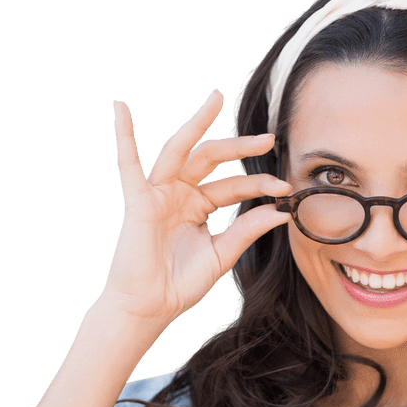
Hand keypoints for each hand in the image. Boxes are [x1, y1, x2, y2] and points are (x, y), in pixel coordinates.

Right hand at [99, 89, 292, 325]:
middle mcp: (180, 194)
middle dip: (240, 148)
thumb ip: (247, 231)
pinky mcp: (138, 200)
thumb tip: (280, 212)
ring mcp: (159, 194)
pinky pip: (128, 164)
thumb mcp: (222, 254)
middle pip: (212, 160)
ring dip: (196, 124)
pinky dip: (123, 136)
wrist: (151, 307)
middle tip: (269, 138)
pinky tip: (121, 110)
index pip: (234, 187)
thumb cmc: (180, 284)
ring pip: (180, 151)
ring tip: (212, 99)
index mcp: (199, 206)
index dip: (260, 185)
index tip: (285, 188)